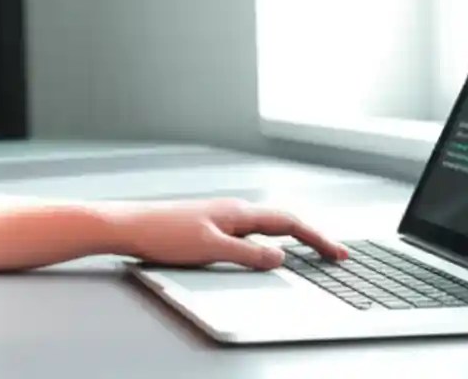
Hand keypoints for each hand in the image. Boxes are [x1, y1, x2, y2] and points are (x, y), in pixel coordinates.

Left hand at [110, 198, 348, 270]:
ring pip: (268, 225)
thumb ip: (248, 254)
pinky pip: (252, 231)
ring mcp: (223, 216)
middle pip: (283, 222)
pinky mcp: (211, 224)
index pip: (288, 223)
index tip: (337, 252)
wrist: (130, 225)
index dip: (316, 238)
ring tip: (311, 250)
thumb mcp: (211, 249)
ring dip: (292, 237)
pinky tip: (268, 249)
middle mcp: (234, 210)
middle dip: (311, 237)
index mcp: (239, 212)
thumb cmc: (164, 234)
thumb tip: (279, 258)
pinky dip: (270, 240)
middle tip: (333, 254)